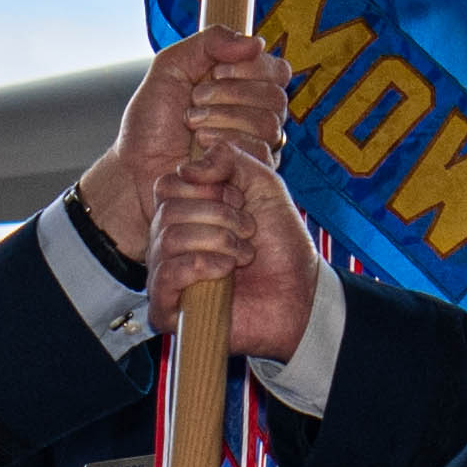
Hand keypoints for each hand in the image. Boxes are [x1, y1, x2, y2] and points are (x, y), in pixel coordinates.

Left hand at [74, 32, 290, 241]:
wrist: (136, 169)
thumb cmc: (150, 124)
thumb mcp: (170, 68)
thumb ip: (209, 43)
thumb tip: (257, 42)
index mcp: (241, 88)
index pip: (276, 70)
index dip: (251, 67)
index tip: (215, 71)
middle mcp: (254, 116)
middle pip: (276, 96)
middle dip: (231, 94)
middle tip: (195, 102)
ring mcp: (255, 148)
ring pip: (269, 125)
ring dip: (224, 119)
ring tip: (193, 126)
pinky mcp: (251, 176)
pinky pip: (261, 153)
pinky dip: (225, 144)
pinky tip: (201, 148)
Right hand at [149, 144, 324, 359]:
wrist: (300, 293)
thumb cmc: (280, 244)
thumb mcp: (262, 184)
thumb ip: (228, 159)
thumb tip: (187, 168)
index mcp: (184, 212)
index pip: (167, 185)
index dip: (207, 188)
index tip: (240, 201)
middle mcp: (169, 241)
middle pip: (168, 210)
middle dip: (219, 216)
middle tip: (248, 231)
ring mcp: (166, 274)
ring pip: (169, 239)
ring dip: (218, 241)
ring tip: (244, 255)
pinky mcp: (168, 307)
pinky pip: (167, 274)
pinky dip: (202, 265)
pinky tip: (227, 271)